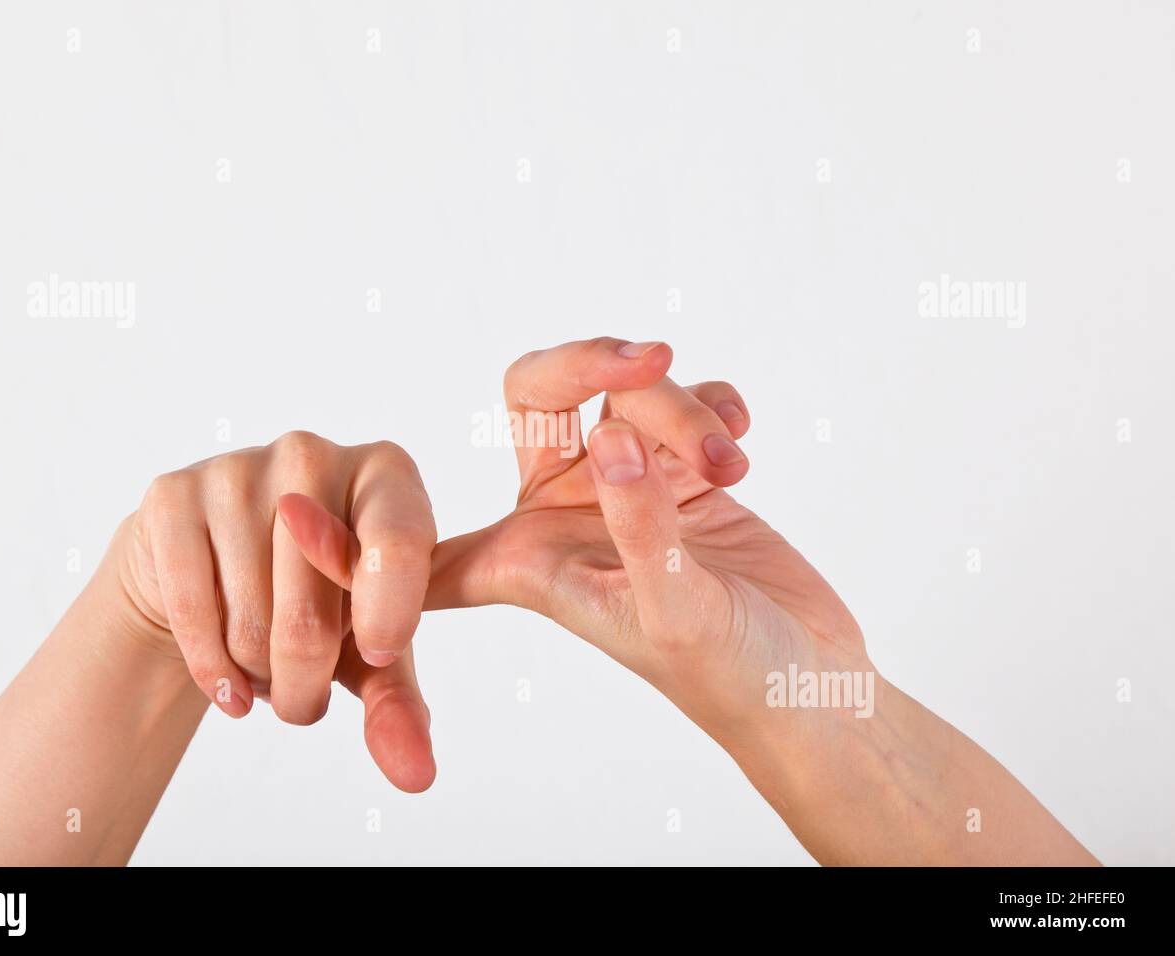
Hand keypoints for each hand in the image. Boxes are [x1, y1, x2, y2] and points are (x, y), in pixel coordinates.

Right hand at [115, 431, 437, 791]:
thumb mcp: (370, 649)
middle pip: (309, 615)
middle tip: (302, 698)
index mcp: (387, 474)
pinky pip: (191, 613)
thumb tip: (415, 776)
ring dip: (257, 679)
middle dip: (304, 686)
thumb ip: (399, 705)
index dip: (389, 614)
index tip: (379, 652)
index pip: (398, 542)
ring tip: (264, 666)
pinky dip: (211, 671)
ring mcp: (237, 468)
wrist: (213, 571)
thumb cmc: (319, 600)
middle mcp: (312, 454)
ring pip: (249, 625)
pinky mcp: (171, 494)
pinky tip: (226, 681)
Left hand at [428, 338, 869, 751]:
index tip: (381, 511)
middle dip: (589, 365)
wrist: (810, 686)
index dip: (397, 521)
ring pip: (628, 395)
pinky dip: (712, 404)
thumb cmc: (730, 676)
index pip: (439, 530)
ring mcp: (628, 486)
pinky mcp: (685, 474)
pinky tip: (738, 438)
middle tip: (651, 363)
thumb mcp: (675, 613)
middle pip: (539, 395)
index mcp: (529, 560)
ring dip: (682, 409)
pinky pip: (683, 401)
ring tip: (731, 464)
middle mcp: (564, 513)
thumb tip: (610, 436)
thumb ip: (638, 527)